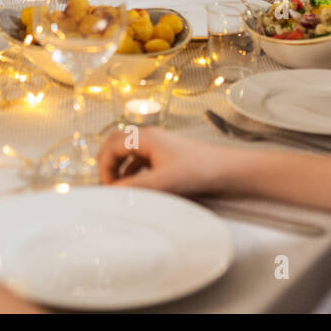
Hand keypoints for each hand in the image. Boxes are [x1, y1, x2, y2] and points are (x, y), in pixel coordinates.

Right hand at [97, 126, 231, 195]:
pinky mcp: (166, 155)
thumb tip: (110, 192)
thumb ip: (134, 187)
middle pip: (117, 144)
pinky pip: (141, 160)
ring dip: (120, 168)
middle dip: (108, 163)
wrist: (226, 170)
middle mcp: (149, 137)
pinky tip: (137, 186)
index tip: (108, 188)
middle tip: (107, 185)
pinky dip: (133, 172)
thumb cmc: (197, 170)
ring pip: (128, 152)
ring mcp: (158, 145)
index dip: (105, 167)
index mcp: (145, 137)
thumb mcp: (162, 181)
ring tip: (120, 188)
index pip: (111, 146)